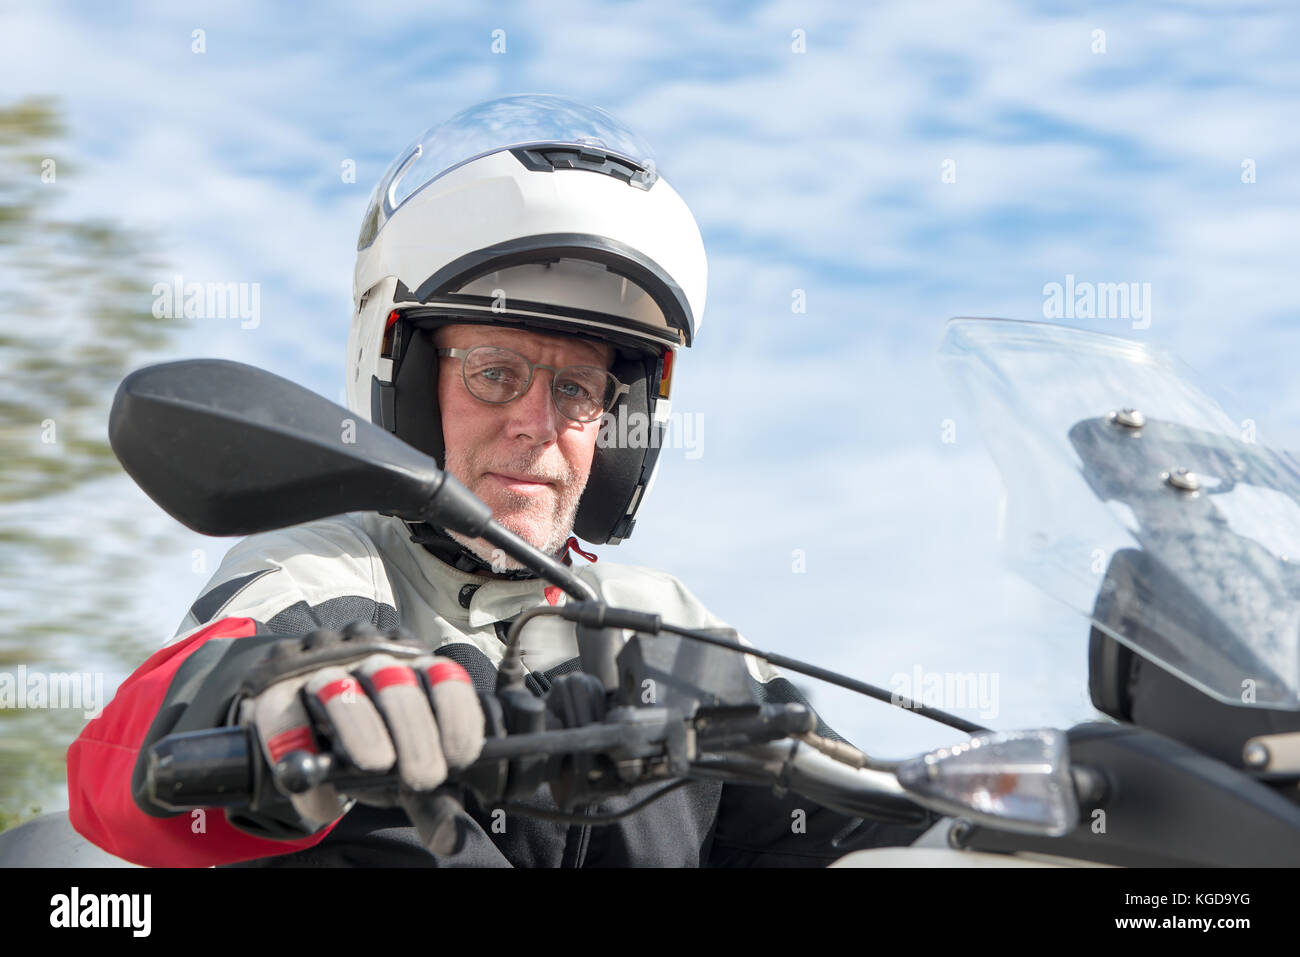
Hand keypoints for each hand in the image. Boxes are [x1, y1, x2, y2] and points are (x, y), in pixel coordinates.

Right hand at [237, 633, 484, 832]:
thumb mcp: (400, 771)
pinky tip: (320, 801)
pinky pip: (286, 718)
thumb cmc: (366, 745)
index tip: (462, 755)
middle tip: (425, 776)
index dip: (455, 712)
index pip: (441, 676)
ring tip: (378, 764)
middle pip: (394, 683)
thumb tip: (452, 840)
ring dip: (363, 728)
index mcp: (412, 671)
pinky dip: (301, 756)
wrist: (300, 731)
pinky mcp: (275, 693)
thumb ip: (429, 801)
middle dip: (414, 731)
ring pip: (341, 688)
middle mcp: (368, 661)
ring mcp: (319, 672)